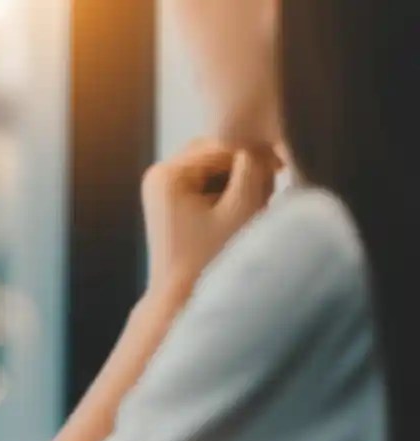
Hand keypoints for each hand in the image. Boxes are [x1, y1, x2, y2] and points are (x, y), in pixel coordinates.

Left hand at [141, 139, 277, 301]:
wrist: (181, 300)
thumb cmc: (212, 260)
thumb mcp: (241, 210)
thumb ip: (253, 169)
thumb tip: (262, 138)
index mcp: (168, 174)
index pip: (221, 144)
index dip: (255, 151)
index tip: (284, 165)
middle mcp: (159, 175)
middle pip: (216, 152)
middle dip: (245, 166)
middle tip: (270, 188)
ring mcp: (162, 187)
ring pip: (214, 167)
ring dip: (239, 179)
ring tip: (257, 203)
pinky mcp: (171, 201)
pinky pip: (207, 183)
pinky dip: (228, 192)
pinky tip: (243, 210)